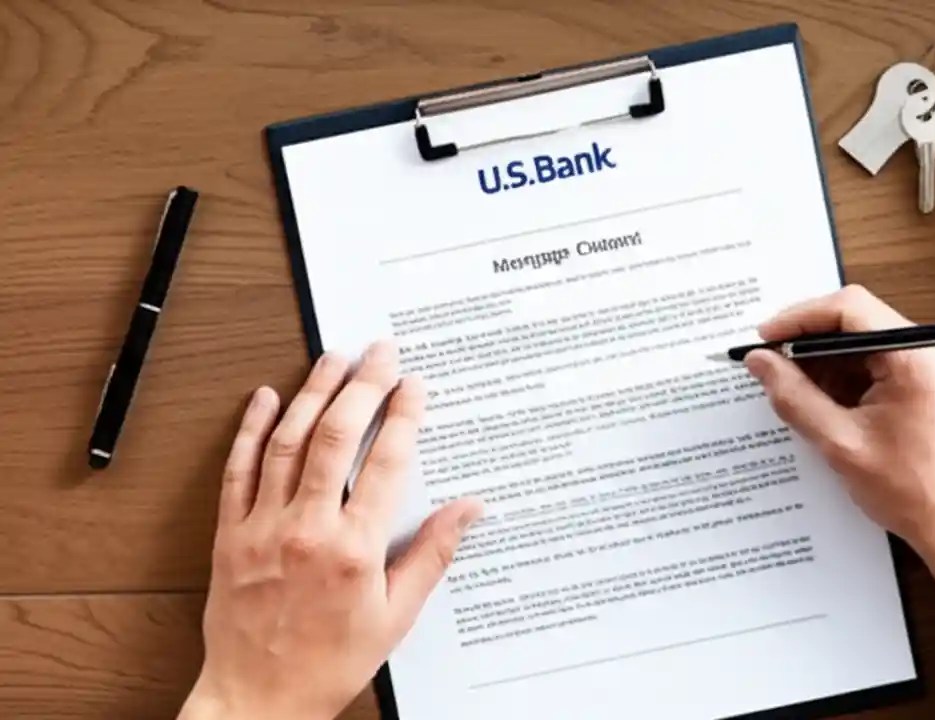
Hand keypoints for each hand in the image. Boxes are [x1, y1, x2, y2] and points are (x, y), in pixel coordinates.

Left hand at [179, 342, 482, 719]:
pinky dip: (252, 430)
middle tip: (380, 353)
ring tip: (333, 359)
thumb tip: (469, 510)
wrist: (258, 700)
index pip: (386, 463)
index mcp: (355, 550)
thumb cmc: (329, 664)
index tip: (414, 387)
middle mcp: (308, 529)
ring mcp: (264, 528)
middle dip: (363, 386)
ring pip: (289, 443)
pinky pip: (238, 470)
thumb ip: (431, 555)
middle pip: (337, 437)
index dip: (404, 416)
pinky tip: (266, 398)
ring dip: (313, 394)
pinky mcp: (230, 535)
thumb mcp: (396, 617)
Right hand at [744, 286, 934, 554]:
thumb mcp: (840, 443)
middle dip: (810, 340)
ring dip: (829, 360)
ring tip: (796, 391)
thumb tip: (760, 362)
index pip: (849, 308)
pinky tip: (827, 401)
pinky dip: (851, 373)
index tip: (765, 339)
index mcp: (916, 357)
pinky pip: (884, 358)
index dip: (799, 318)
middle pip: (858, 319)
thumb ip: (794, 396)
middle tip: (771, 365)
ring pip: (868, 338)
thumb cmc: (914, 492)